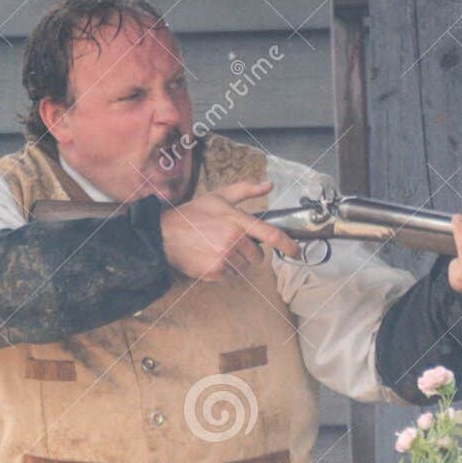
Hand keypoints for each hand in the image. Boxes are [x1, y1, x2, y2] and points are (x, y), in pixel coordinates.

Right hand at [160, 179, 299, 281]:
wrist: (165, 234)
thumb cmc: (193, 214)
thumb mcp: (219, 197)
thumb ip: (245, 190)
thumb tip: (268, 185)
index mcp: (237, 220)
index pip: (270, 234)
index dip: (288, 244)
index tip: (297, 251)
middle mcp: (233, 239)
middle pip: (257, 256)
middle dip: (247, 252)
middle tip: (228, 242)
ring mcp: (224, 256)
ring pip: (244, 267)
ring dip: (235, 262)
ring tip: (216, 249)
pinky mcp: (215, 271)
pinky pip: (231, 277)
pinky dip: (224, 272)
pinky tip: (210, 259)